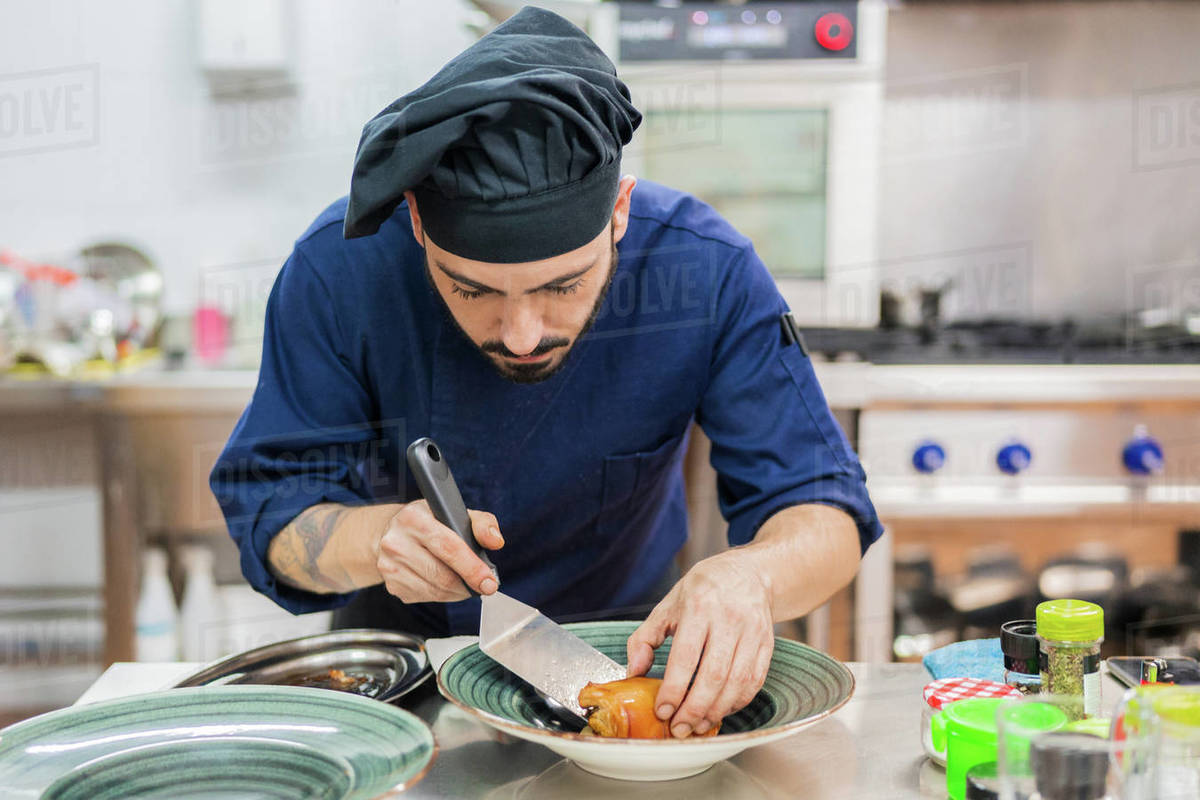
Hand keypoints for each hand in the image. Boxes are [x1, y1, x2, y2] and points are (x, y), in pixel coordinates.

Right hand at [376, 500, 503, 602]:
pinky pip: (426, 597)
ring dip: (457, 592)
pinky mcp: (391, 584)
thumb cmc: (429, 522)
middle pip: (442, 575)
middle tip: (485, 586)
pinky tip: (447, 585)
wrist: (390, 532)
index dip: (472, 568)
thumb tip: (495, 542)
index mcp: (414, 518)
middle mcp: (396, 542)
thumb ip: (482, 523)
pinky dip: (443, 595)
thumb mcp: (454, 512)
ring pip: (435, 590)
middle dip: (468, 584)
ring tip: (467, 584)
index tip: (489, 581)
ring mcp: (390, 566)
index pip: (448, 547)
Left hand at [625, 551, 774, 737]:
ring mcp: (752, 633)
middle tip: (679, 728)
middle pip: (713, 675)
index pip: (686, 656)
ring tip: (697, 725)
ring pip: (737, 682)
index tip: (663, 711)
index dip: (674, 689)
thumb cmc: (702, 590)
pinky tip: (720, 711)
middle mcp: (728, 620)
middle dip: (694, 709)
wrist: (746, 573)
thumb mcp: (667, 605)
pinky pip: (754, 681)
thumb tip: (633, 672)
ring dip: (716, 711)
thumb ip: (645, 638)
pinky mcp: (767, 644)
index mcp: (699, 607)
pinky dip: (737, 702)